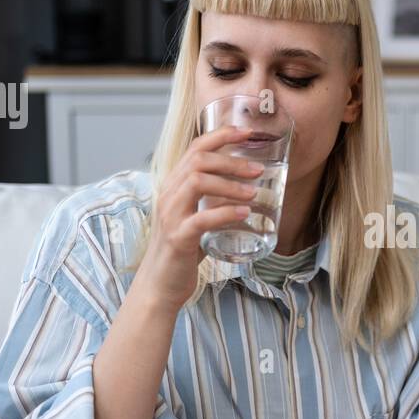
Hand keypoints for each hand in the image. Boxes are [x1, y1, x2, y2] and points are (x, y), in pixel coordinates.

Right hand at [136, 126, 264, 312]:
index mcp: (174, 187)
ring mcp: (171, 216)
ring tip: (253, 193)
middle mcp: (169, 195)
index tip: (247, 132)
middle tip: (258, 170)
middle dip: (232, 160)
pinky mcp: (177, 238)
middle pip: (198, 160)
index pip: (195, 148)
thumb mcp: (197, 219)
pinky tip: (245, 215)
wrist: (160, 286)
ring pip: (198, 182)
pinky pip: (201, 219)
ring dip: (230, 184)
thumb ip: (214, 204)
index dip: (221, 135)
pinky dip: (226, 213)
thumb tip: (248, 192)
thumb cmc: (181, 252)